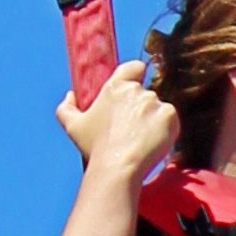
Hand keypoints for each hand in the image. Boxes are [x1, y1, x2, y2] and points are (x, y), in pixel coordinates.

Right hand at [56, 59, 178, 191]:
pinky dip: (164, 128)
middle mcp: (136, 91)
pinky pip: (170, 119)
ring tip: (139, 140)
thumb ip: (66, 108)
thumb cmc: (95, 148)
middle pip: (145, 94)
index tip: (133, 90)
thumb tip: (71, 96)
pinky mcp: (169, 115)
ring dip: (152, 119)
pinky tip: (152, 141)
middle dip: (140, 109)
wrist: (117, 167)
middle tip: (130, 129)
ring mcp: (155, 102)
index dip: (136, 76)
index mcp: (115, 87)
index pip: (134, 67)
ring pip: (157, 108)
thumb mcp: (72, 127)